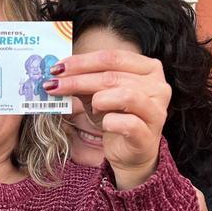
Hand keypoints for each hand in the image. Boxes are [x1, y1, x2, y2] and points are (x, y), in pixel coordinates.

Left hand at [45, 50, 169, 189]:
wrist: (131, 153)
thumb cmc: (117, 118)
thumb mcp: (99, 94)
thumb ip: (85, 80)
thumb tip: (59, 71)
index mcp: (148, 68)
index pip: (112, 57)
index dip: (82, 61)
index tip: (57, 68)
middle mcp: (159, 86)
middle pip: (113, 76)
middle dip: (78, 80)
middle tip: (53, 85)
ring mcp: (157, 111)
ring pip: (125, 95)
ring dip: (98, 100)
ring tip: (90, 107)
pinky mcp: (149, 134)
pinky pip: (127, 123)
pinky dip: (109, 122)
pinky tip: (104, 124)